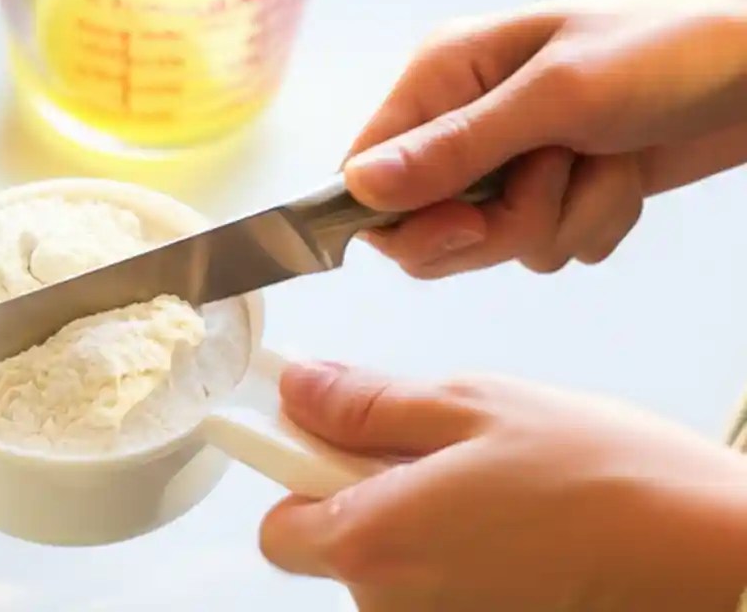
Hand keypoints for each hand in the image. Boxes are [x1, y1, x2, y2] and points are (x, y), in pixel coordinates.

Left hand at [258, 362, 746, 610]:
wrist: (714, 554)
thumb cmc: (608, 479)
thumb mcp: (475, 407)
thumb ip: (371, 405)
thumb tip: (303, 390)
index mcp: (376, 543)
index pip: (278, 528)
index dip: (296, 477)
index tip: (319, 436)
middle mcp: (397, 608)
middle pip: (338, 551)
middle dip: (370, 498)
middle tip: (440, 456)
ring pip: (397, 572)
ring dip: (425, 527)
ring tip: (500, 493)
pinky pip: (446, 592)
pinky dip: (465, 560)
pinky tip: (521, 531)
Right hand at [343, 0, 746, 277]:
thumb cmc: (668, 52)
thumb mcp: (555, 97)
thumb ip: (455, 149)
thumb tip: (360, 187)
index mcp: (443, 77)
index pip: (366, 172)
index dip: (404, 218)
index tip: (468, 224)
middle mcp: (464, 121)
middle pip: (426, 224)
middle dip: (500, 223)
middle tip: (554, 181)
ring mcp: (511, 161)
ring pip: (491, 244)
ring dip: (561, 220)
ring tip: (603, 160)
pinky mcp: (555, 192)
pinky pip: (545, 247)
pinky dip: (593, 224)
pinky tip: (620, 174)